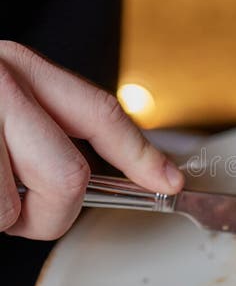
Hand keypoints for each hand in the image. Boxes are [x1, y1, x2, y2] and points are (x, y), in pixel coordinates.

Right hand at [0, 41, 183, 238]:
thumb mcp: (1, 96)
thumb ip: (41, 124)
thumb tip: (86, 180)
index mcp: (21, 68)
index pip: (100, 113)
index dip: (140, 155)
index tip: (168, 182)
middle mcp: (1, 86)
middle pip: (69, 176)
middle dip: (53, 213)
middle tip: (27, 212)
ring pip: (17, 209)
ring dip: (5, 217)